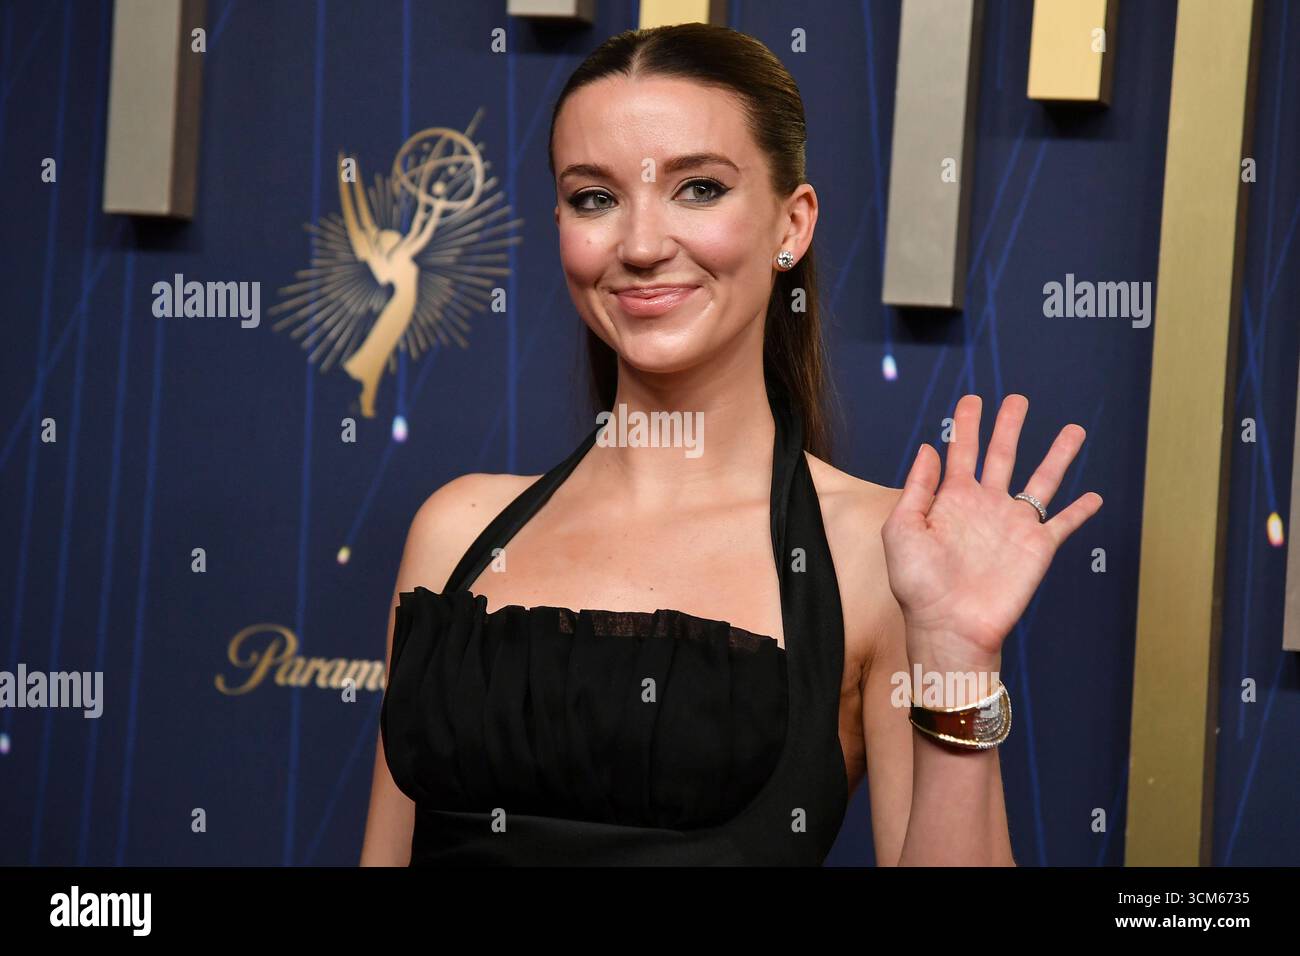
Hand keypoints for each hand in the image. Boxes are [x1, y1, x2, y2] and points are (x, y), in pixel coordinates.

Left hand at [881, 394, 1102, 670]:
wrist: (948, 626)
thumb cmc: (918, 586)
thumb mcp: (902, 530)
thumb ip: (916, 489)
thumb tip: (928, 448)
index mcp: (952, 500)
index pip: (961, 452)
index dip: (966, 424)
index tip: (971, 398)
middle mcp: (986, 507)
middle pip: (1002, 455)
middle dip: (1009, 426)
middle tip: (1017, 399)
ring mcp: (1013, 526)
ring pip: (1042, 480)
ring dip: (1058, 455)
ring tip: (1074, 429)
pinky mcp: (1037, 548)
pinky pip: (1063, 524)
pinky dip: (1081, 511)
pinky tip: (1094, 497)